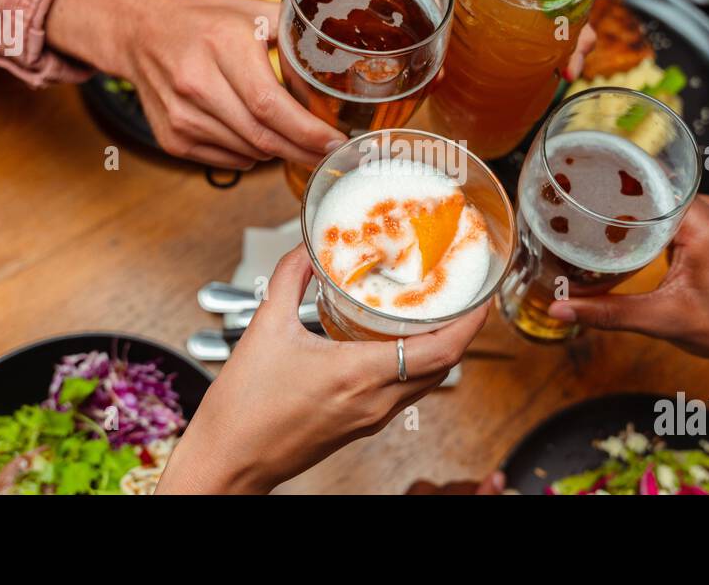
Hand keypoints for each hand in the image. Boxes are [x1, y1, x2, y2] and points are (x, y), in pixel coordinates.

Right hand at [47, 0, 343, 168]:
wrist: (139, 33)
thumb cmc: (204, 21)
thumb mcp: (252, 13)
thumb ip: (296, 34)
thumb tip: (342, 65)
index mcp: (221, 45)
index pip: (270, 104)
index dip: (307, 131)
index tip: (335, 141)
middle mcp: (195, 83)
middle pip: (262, 136)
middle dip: (304, 151)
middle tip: (330, 154)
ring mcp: (180, 115)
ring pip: (249, 153)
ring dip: (280, 152)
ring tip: (296, 139)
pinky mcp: (172, 138)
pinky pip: (229, 160)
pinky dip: (253, 154)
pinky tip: (258, 134)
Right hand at [156, 244, 489, 493]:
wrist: (227, 460)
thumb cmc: (243, 410)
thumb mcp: (265, 328)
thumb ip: (289, 279)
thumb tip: (307, 247)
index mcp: (359, 375)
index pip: (441, 350)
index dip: (470, 322)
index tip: (480, 294)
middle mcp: (374, 401)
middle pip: (444, 366)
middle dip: (461, 331)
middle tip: (464, 296)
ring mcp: (370, 418)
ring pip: (427, 382)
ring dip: (441, 350)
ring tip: (438, 316)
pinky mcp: (360, 426)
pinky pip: (404, 392)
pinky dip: (414, 366)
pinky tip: (398, 345)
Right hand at [548, 196, 708, 368]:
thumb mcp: (663, 320)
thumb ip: (609, 313)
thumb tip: (560, 310)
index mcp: (700, 222)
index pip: (645, 186)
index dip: (608, 186)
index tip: (572, 190)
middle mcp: (705, 209)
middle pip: (645, 189)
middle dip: (607, 197)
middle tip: (564, 208)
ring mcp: (705, 216)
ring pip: (652, 200)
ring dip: (621, 209)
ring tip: (579, 216)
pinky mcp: (700, 227)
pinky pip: (662, 213)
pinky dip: (636, 222)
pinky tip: (609, 232)